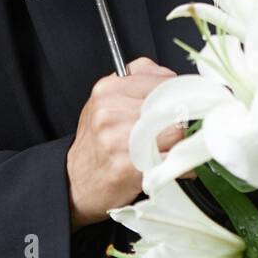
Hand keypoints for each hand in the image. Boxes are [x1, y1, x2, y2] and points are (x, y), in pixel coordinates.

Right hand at [66, 57, 196, 230]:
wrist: (76, 181)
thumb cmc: (97, 140)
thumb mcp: (107, 99)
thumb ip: (139, 77)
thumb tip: (172, 76)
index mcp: (107, 90)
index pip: (162, 83)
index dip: (177, 96)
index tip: (180, 105)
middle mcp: (110, 113)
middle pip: (171, 108)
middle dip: (179, 120)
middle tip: (173, 130)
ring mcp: (118, 140)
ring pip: (175, 133)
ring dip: (179, 142)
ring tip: (167, 148)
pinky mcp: (128, 168)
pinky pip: (171, 161)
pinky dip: (178, 165)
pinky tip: (166, 164)